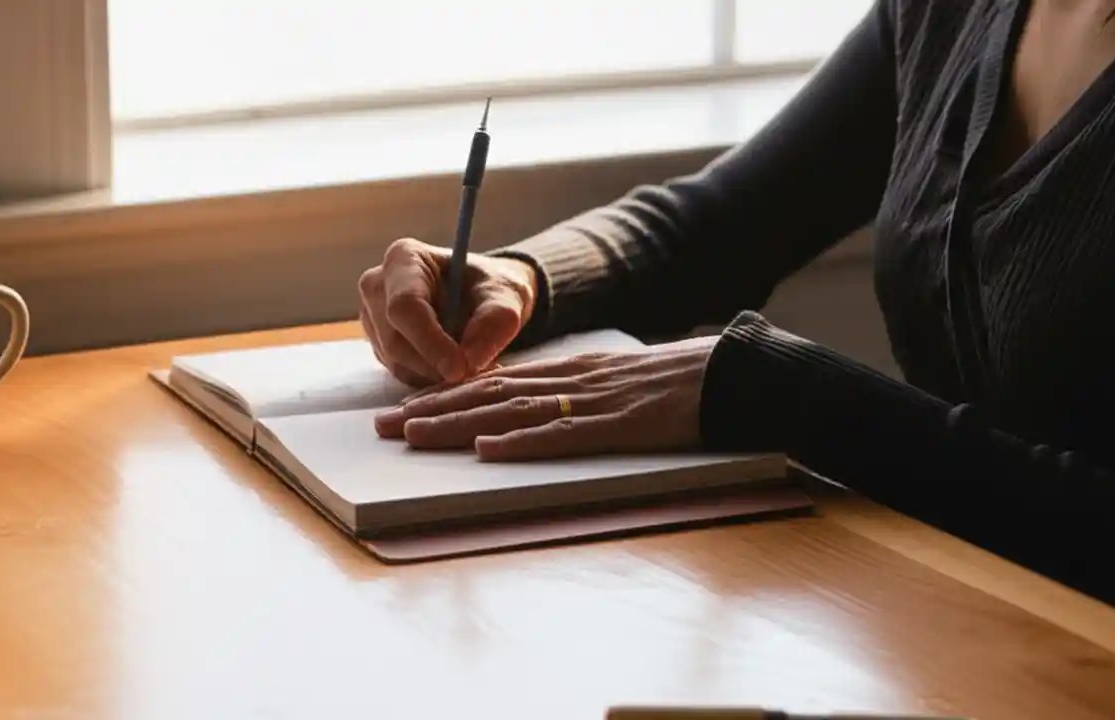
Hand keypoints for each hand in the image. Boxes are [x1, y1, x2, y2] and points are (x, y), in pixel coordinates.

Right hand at [358, 238, 537, 386]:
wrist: (480, 295)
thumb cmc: (491, 287)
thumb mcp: (506, 296)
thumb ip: (495, 322)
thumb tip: (471, 360)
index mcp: (404, 258)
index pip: (404, 306)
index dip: (430, 342)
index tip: (460, 369)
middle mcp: (378, 284)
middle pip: (396, 340)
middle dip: (435, 363)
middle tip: (475, 371)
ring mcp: (372, 315)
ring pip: (397, 362)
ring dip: (435, 373)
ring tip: (469, 364)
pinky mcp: (378, 342)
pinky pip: (400, 372)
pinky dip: (430, 378)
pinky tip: (452, 365)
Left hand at [373, 335, 719, 460]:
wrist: (730, 373)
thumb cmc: (677, 384)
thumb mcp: (616, 382)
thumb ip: (576, 393)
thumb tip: (532, 413)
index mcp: (569, 371)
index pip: (493, 380)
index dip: (445, 393)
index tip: (405, 407)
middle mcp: (569, 380)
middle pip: (487, 392)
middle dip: (430, 408)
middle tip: (384, 426)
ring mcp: (591, 401)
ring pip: (510, 410)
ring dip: (457, 424)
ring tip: (414, 436)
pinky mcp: (617, 425)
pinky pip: (562, 434)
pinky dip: (521, 442)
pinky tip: (487, 449)